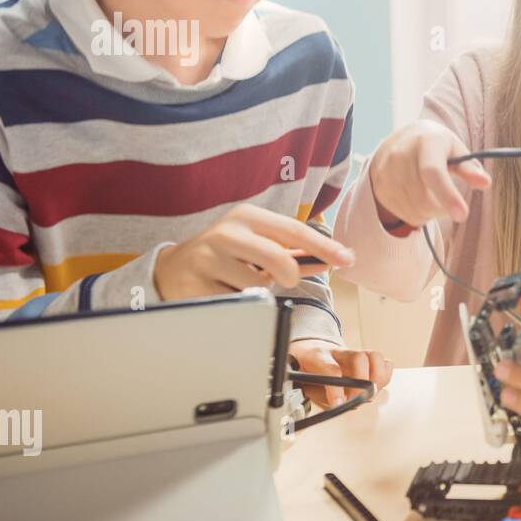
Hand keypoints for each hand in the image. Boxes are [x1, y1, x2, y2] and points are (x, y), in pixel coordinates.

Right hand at [154, 204, 354, 299]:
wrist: (173, 268)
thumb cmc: (226, 253)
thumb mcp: (258, 242)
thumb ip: (296, 251)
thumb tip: (335, 259)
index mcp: (247, 216)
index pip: (294, 231)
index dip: (324, 246)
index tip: (347, 259)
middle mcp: (226, 233)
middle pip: (279, 262)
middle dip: (289, 276)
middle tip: (281, 279)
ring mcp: (208, 260)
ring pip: (258, 288)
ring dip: (258, 292)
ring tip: (240, 282)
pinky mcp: (196, 288)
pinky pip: (238, 305)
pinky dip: (240, 304)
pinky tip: (224, 292)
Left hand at [289, 339, 393, 406]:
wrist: (308, 349)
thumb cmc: (305, 366)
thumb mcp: (297, 379)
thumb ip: (307, 390)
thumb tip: (319, 405)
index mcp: (318, 356)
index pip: (330, 368)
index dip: (336, 388)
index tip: (338, 404)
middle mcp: (340, 352)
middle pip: (359, 358)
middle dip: (362, 383)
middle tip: (355, 400)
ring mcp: (355, 353)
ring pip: (375, 357)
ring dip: (377, 378)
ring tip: (369, 394)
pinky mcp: (367, 359)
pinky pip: (384, 362)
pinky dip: (384, 376)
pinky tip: (375, 387)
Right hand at [367, 121, 491, 228]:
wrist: (400, 140)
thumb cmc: (435, 146)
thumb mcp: (454, 149)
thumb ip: (469, 166)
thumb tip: (485, 182)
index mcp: (426, 141)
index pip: (433, 172)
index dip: (448, 195)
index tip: (463, 215)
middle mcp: (401, 154)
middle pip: (423, 199)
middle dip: (442, 207)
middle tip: (452, 202)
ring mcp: (386, 170)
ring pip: (414, 209)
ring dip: (431, 211)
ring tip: (434, 194)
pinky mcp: (379, 186)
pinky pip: (403, 212)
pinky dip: (418, 213)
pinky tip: (420, 197)